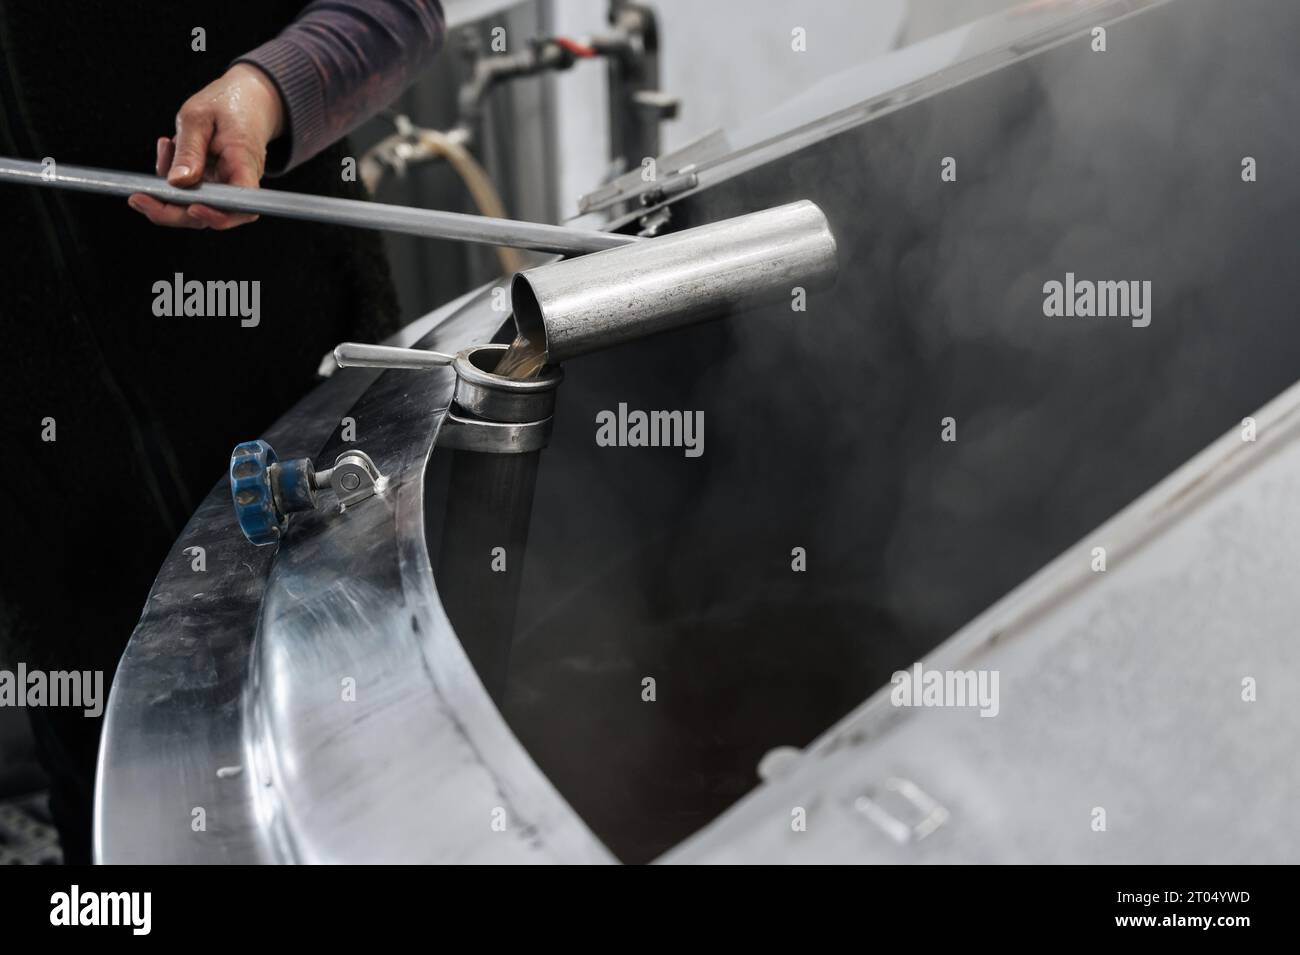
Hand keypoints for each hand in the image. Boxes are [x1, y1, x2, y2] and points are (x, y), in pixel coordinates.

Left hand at [128, 64, 284, 229]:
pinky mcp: (214, 184)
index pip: (240, 205)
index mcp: (245, 164)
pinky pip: (190, 192)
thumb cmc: (227, 103)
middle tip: (139, 198)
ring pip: (195, 206)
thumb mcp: (199, 117)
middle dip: (172, 210)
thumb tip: (177, 183)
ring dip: (168, 188)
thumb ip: (188, 150)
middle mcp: (239, 183)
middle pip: (210, 214)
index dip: (216, 214)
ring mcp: (226, 186)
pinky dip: (172, 177)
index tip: (191, 206)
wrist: (248, 98)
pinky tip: (169, 150)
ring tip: (166, 148)